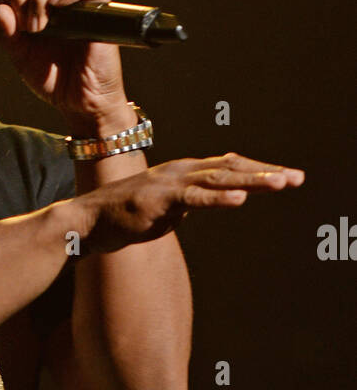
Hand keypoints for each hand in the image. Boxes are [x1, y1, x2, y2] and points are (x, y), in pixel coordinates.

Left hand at [0, 0, 127, 124]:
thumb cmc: (54, 80)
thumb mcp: (21, 57)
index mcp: (42, 5)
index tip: (7, 13)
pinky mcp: (102, 14)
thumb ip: (7, 34)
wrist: (79, 103)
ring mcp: (82, 5)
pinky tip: (58, 13)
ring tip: (38, 27)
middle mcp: (62, 0)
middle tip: (23, 24)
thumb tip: (0, 8)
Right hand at [65, 153, 304, 253]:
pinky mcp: (161, 201)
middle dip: (266, 173)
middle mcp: (182, 171)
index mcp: (185, 171)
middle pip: (231, 168)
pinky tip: (241, 200)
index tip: (287, 177)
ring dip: (252, 182)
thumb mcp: (167, 207)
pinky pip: (195, 200)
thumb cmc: (126, 217)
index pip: (229, 167)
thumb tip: (212, 199)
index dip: (259, 171)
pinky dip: (219, 199)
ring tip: (281, 184)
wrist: (90, 222)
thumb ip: (191, 200)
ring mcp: (171, 184)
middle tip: (297, 177)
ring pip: (219, 180)